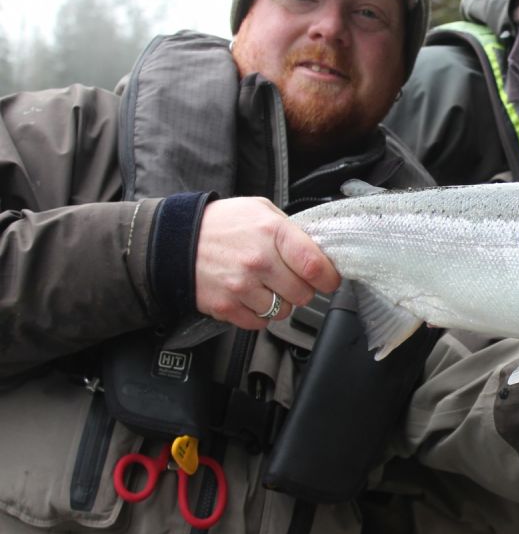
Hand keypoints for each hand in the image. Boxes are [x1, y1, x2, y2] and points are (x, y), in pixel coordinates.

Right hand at [194, 197, 339, 328]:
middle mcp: (258, 261)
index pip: (315, 266)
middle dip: (302, 289)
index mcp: (272, 232)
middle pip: (303, 294)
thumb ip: (291, 231)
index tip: (328, 280)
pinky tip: (250, 296)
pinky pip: (259, 323)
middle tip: (290, 279)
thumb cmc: (221, 224)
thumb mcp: (260, 210)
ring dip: (280, 302)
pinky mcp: (226, 307)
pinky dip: (259, 314)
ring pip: (283, 311)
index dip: (329, 278)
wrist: (175, 240)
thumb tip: (319, 252)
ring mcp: (241, 286)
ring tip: (265, 285)